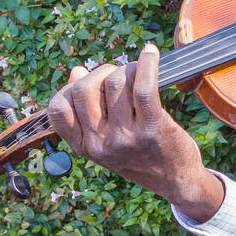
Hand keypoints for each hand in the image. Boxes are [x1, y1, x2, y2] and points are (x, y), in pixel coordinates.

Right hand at [46, 43, 224, 220]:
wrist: (177, 181)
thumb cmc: (142, 156)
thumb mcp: (107, 142)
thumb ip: (89, 111)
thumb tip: (76, 71)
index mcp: (85, 147)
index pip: (58, 109)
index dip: (69, 88)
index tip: (88, 83)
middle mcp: (101, 144)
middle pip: (84, 89)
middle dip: (101, 73)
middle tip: (119, 75)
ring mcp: (126, 137)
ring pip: (115, 83)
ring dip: (127, 70)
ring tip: (139, 74)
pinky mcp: (152, 128)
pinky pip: (143, 86)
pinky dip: (147, 64)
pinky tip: (151, 53)